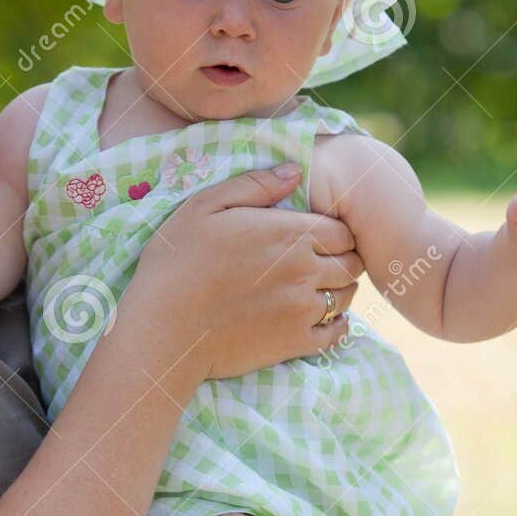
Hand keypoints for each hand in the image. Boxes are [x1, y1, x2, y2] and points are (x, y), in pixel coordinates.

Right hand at [126, 164, 363, 386]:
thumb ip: (255, 184)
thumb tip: (295, 171)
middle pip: (352, 263)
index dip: (335, 232)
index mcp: (289, 233)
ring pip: (348, 297)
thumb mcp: (205, 206)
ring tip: (317, 288)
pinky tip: (316, 319)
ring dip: (339, 290)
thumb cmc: (177, 262)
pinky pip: (336, 334)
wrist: (164, 328)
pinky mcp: (294, 343)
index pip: (343, 231)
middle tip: (321, 262)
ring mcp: (303, 310)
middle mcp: (305, 270)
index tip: (317, 236)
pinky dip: (334, 325)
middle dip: (343, 260)